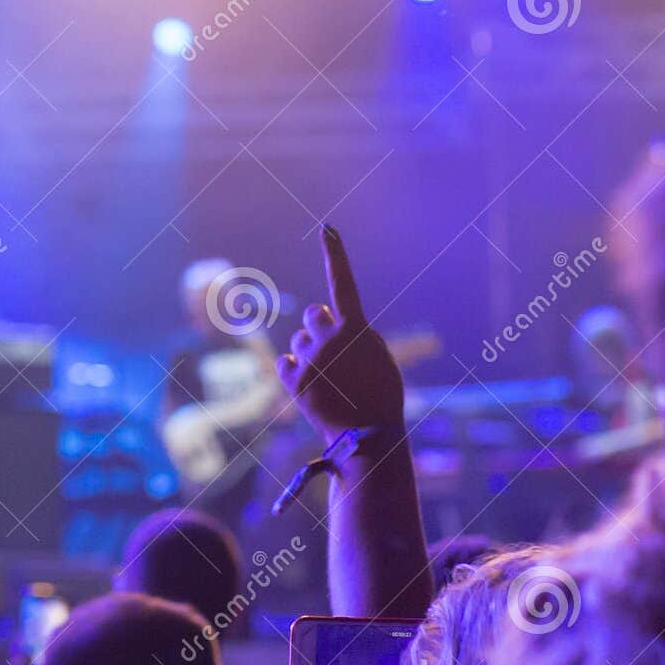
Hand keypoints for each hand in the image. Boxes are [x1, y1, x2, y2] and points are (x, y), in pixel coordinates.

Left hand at [278, 226, 404, 444]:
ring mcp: (311, 358)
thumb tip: (335, 326)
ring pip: (299, 342)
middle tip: (333, 355)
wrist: (369, 435)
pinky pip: (283, 363)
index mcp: (356, 328)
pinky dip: (293, 372)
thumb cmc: (381, 398)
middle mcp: (330, 337)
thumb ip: (358, 335)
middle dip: (320, 329)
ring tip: (328, 380)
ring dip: (309, 354)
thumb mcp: (380, 359)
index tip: (327, 229)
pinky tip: (310, 387)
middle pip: (313, 316)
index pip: (343, 283)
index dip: (335, 255)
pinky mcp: (294, 380)